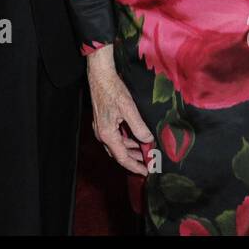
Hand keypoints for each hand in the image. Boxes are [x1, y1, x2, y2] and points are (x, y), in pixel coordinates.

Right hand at [86, 45, 152, 175]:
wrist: (100, 76)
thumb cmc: (113, 90)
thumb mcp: (129, 108)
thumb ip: (138, 127)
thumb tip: (148, 140)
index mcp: (107, 134)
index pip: (122, 157)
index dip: (134, 166)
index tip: (146, 172)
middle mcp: (102, 134)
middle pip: (118, 154)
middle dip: (133, 160)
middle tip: (148, 164)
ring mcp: (101, 129)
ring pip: (116, 146)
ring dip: (130, 151)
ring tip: (145, 153)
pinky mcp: (102, 122)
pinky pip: (115, 138)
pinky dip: (126, 142)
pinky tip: (135, 139)